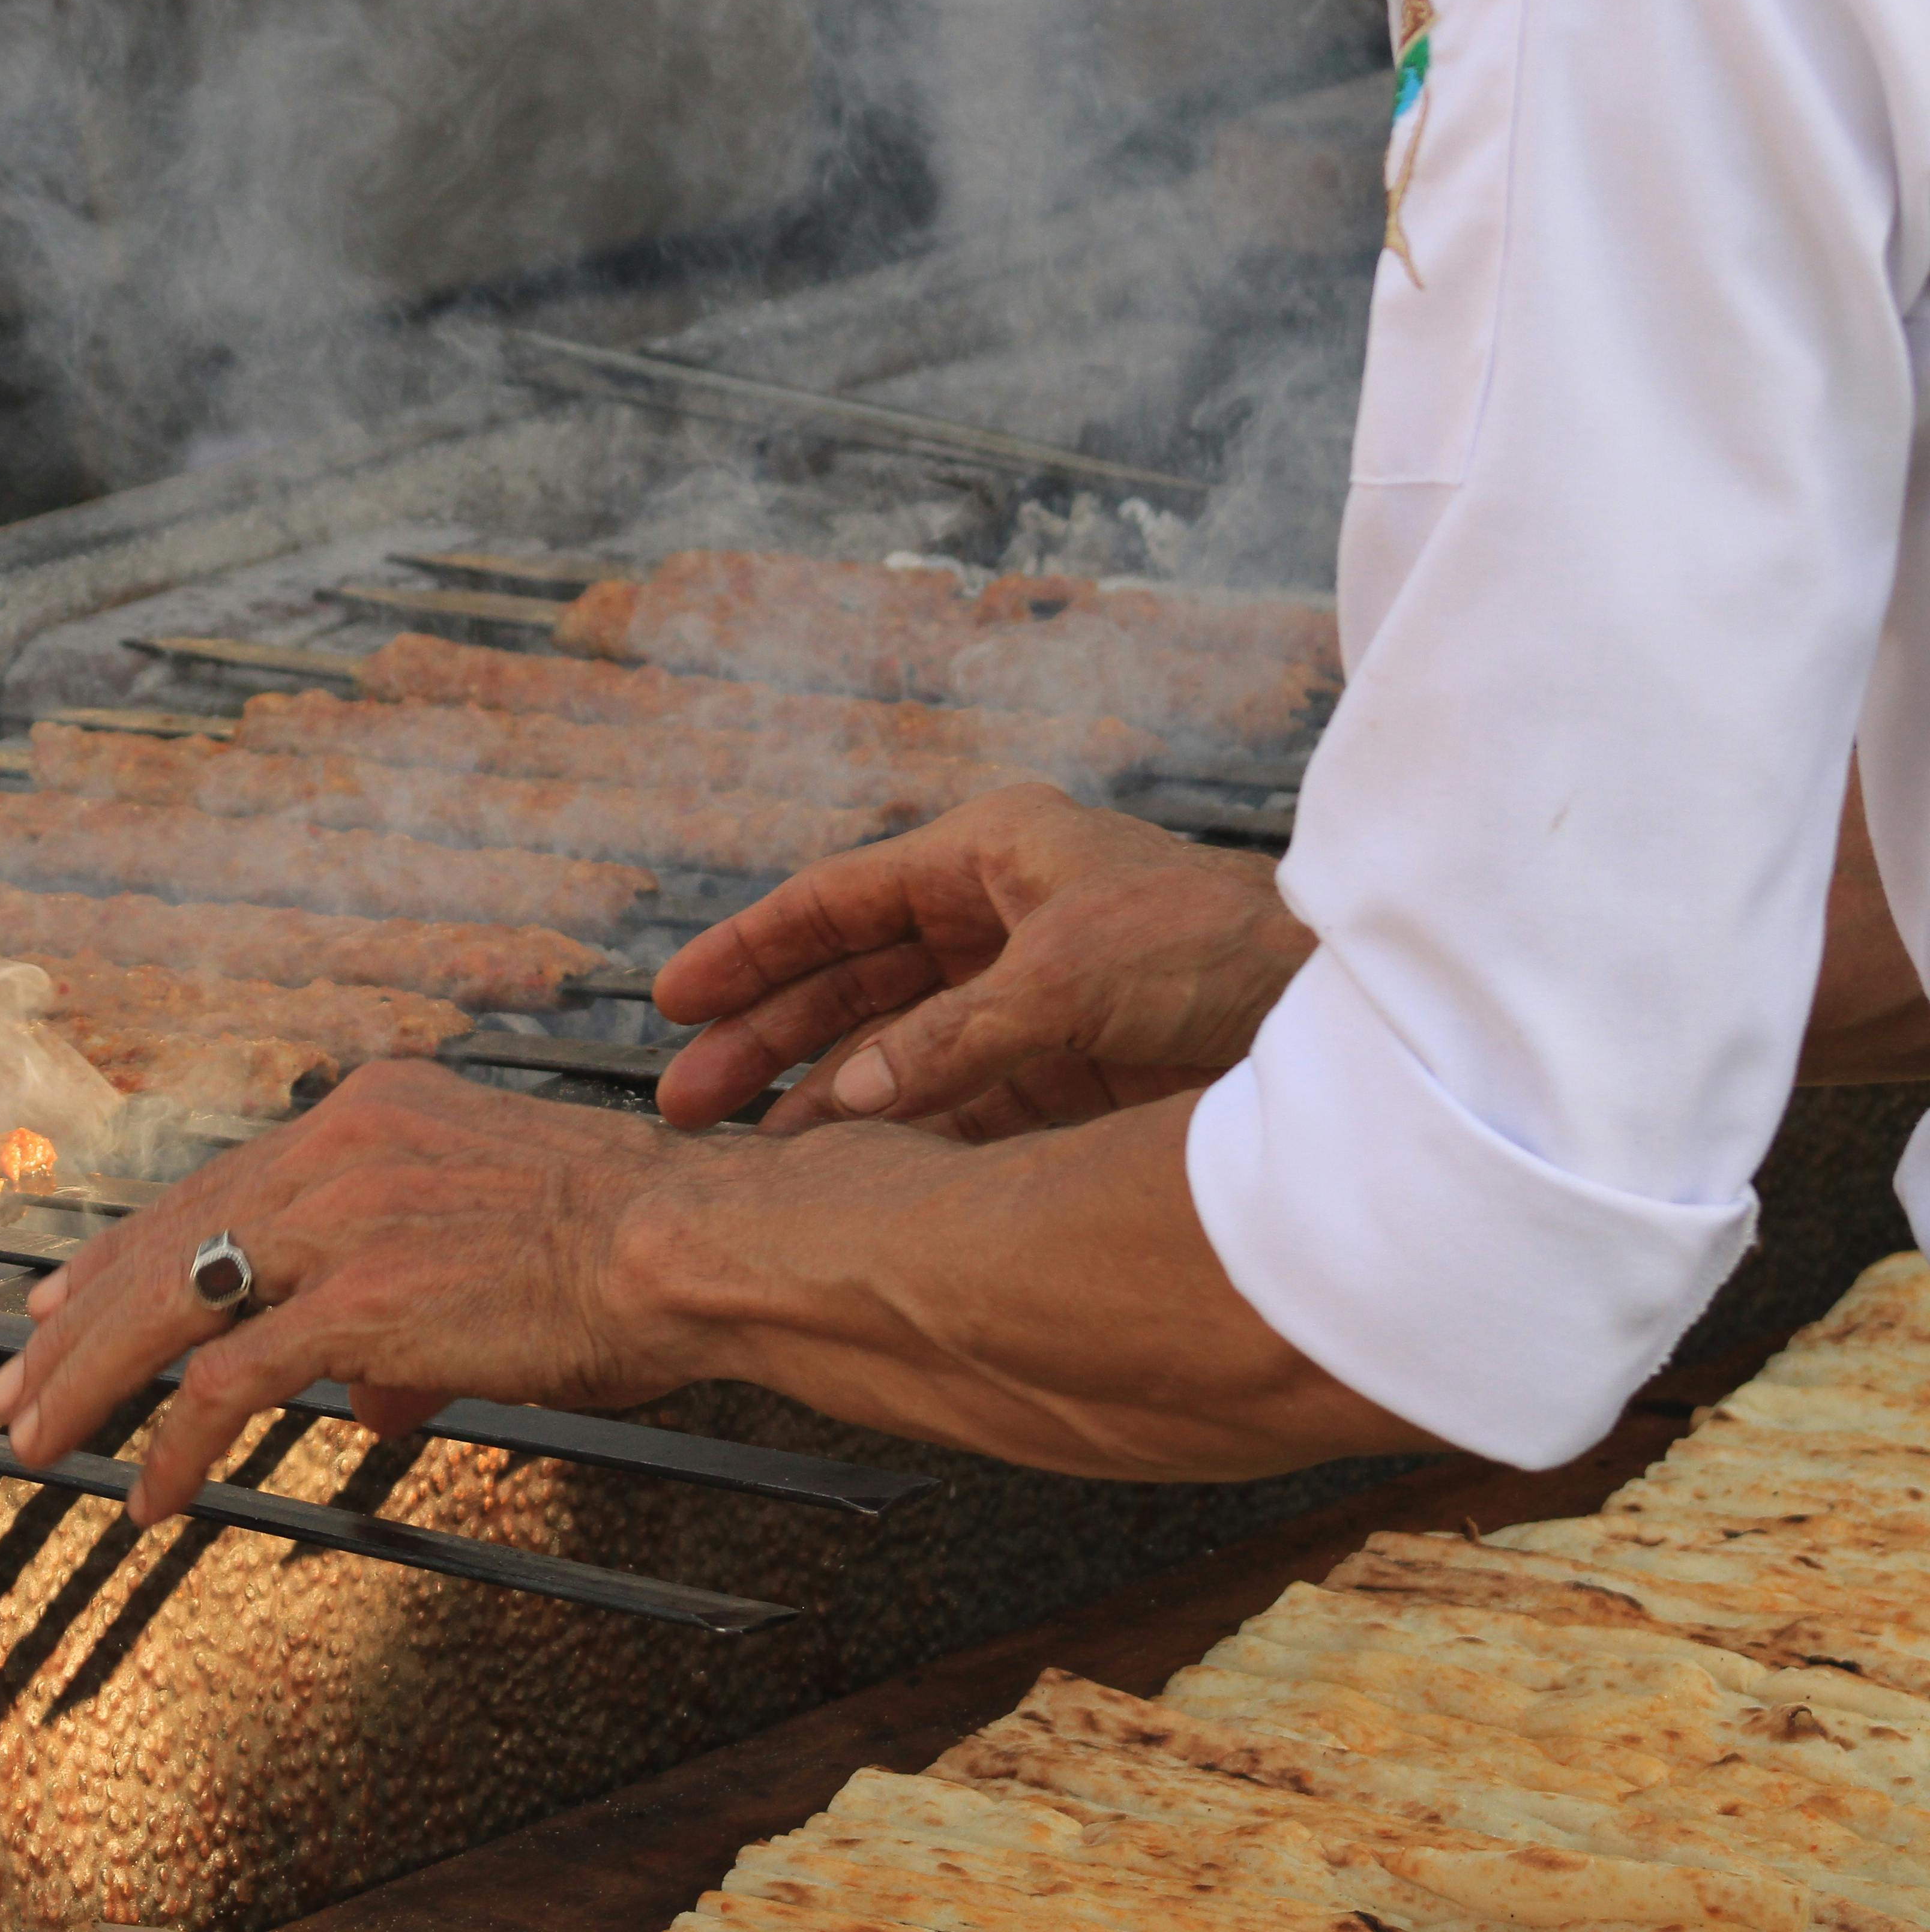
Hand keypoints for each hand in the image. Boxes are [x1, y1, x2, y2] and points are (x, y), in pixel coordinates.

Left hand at [0, 1062, 695, 1525]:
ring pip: (169, 1304)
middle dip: (76, 1320)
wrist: (688, 1243)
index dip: (127, 1246)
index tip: (66, 1290)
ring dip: (90, 1381)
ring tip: (40, 1442)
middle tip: (15, 1380)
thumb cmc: (625, 1247)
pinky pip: (228, 1386)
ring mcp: (340, 1224)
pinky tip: (150, 1494)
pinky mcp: (357, 1304)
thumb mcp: (494, 1241)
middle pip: (167, 1237)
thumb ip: (408, 1321)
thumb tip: (368, 1403)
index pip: (214, 1184)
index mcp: (369, 1114)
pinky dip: (174, 1446)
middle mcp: (337, 1149)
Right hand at [651, 783, 1313, 1137]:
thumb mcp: (1072, 980)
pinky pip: (958, 1096)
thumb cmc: (1225, 948)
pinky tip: (853, 1169)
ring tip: (756, 1151)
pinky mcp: (1067, 1062)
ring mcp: (1030, 992)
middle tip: (691, 1101)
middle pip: (853, 979)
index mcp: (990, 856)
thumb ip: (952, 1041)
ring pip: (896, 1044)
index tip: (675, 1000)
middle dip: (771, 1039)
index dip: (751, 952)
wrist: (1349, 1008)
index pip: (837, 903)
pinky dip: (903, 1131)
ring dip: (827, 1095)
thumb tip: (848, 1100)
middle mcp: (999, 917)